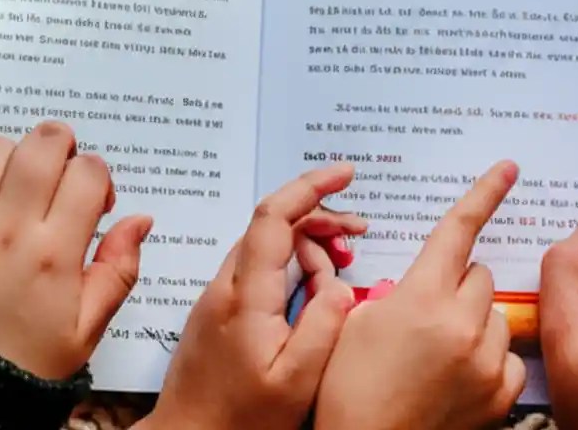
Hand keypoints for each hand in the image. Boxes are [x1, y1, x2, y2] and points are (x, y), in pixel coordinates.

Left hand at [0, 121, 152, 379]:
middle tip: (58, 172)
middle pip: (41, 145)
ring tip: (11, 184)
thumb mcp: (87, 330)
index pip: (87, 172)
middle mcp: (8, 228)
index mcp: (55, 252)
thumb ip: (118, 270)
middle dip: (59, 146)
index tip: (93, 202)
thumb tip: (140, 220)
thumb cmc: (24, 366)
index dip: (97, 177)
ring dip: (7, 157)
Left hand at [140, 164, 366, 429]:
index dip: (310, 186)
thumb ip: (324, 324)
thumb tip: (337, 282)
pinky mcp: (218, 312)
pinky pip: (257, 271)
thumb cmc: (240, 422)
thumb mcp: (297, 380)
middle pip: (272, 225)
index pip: (273, 217)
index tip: (345, 173)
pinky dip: (290, 269)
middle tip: (358, 236)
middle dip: (319, 218)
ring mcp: (218, 298)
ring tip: (340, 272)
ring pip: (266, 248)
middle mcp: (225, 287)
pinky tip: (312, 292)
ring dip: (306, 248)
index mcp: (246, 296)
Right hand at [316, 160, 525, 429]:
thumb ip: (388, 293)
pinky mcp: (502, 394)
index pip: (458, 230)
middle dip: (454, 283)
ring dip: (473, 321)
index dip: (485, 193)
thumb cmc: (346, 393)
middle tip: (425, 313)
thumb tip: (410, 286)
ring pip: (494, 314)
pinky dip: (488, 359)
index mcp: (420, 298)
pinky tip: (457, 376)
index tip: (508, 169)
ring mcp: (487, 360)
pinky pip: (508, 356)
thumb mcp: (351, 325)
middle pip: (477, 274)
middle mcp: (461, 324)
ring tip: (436, 352)